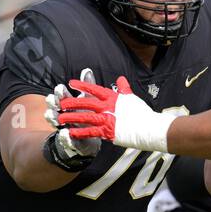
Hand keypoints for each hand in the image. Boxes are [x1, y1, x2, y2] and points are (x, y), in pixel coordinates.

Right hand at [44, 68, 100, 162]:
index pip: (61, 95)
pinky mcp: (68, 141)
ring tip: (53, 115)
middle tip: (53, 100)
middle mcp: (61, 114)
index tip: (61, 88)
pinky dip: (64, 137)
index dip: (60, 92)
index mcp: (67, 103)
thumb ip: (87, 86)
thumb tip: (87, 70)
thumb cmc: (87, 115)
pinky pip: (64, 139)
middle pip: (53, 106)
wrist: (89, 138)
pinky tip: (65, 133)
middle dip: (52, 102)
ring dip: (52, 117)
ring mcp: (62, 127)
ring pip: (53, 121)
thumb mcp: (89, 100)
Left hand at [56, 75, 172, 151]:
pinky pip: (91, 132)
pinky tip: (71, 132)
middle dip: (72, 102)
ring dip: (72, 117)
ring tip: (60, 118)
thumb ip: (124, 89)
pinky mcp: (108, 131)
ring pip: (85, 117)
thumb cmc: (143, 113)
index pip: (94, 89)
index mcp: (113, 97)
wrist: (150, 128)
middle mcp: (108, 107)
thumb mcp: (132, 97)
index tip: (72, 83)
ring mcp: (107, 119)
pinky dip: (80, 132)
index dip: (82, 85)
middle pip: (86, 102)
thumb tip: (121, 79)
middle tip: (61, 103)